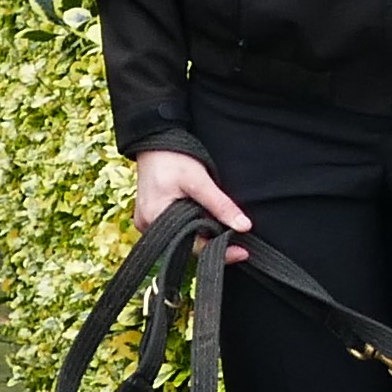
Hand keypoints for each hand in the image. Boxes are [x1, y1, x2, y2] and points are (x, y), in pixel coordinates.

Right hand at [134, 148, 251, 260]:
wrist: (153, 139)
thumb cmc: (173, 157)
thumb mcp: (199, 181)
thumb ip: (220, 205)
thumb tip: (244, 226)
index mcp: (155, 219)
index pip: (192, 246)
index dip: (218, 249)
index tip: (243, 253)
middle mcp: (147, 225)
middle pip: (186, 244)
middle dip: (211, 241)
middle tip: (236, 236)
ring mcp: (147, 222)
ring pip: (181, 236)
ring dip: (201, 231)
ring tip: (222, 224)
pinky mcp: (149, 216)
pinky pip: (174, 228)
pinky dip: (190, 224)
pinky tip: (203, 216)